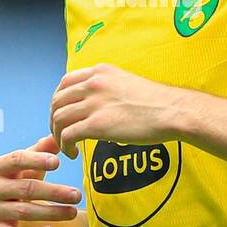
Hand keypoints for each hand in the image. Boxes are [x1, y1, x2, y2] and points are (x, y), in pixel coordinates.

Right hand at [0, 134, 81, 226]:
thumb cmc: (18, 179)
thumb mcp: (28, 163)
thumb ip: (44, 149)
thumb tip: (61, 135)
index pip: (16, 159)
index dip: (36, 160)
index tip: (58, 162)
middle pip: (25, 188)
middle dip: (54, 192)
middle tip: (77, 194)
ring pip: (24, 212)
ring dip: (51, 213)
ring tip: (73, 212)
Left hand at [49, 63, 189, 158]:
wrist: (172, 112)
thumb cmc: (156, 103)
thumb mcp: (126, 82)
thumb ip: (107, 88)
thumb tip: (96, 105)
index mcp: (100, 72)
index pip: (65, 82)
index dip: (59, 100)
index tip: (63, 114)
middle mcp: (93, 84)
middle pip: (57, 101)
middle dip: (54, 120)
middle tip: (61, 134)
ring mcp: (94, 103)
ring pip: (59, 119)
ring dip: (58, 135)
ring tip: (67, 147)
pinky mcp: (97, 125)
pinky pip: (68, 135)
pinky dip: (65, 146)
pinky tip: (74, 153)